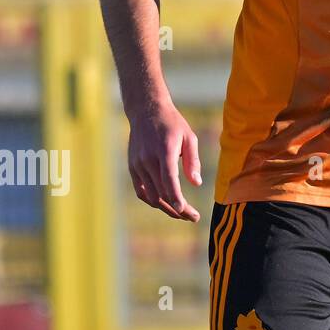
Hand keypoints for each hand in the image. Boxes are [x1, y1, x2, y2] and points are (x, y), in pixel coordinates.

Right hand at [127, 101, 202, 221]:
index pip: (168, 179)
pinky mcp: (132, 167)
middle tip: (194, 217)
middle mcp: (147, 159)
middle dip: (177, 208)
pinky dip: (152, 200)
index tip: (183, 210)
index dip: (175, 197)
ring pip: (150, 195)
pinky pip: (140, 190)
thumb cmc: (172, 124)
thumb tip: (197, 183)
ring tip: (182, 214)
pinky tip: (165, 205)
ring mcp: (137, 164)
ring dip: (165, 208)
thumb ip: (193, 161)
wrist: (146, 112)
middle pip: (161, 191)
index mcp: (163, 150)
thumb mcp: (189, 137)